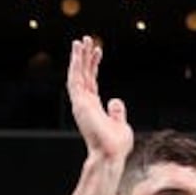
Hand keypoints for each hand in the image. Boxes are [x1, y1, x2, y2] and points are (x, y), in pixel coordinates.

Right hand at [67, 36, 133, 167]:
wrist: (111, 155)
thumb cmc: (116, 145)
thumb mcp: (120, 124)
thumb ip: (116, 112)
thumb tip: (115, 100)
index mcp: (93, 108)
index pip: (91, 82)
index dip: (93, 66)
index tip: (98, 51)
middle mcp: (84, 104)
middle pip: (82, 75)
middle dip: (84, 57)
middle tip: (86, 39)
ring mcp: (80, 103)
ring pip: (76, 75)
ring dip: (78, 57)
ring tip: (80, 40)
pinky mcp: (79, 103)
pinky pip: (75, 79)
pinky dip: (75, 64)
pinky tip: (77, 51)